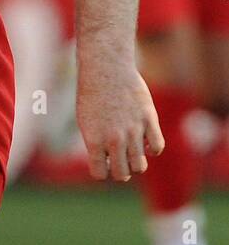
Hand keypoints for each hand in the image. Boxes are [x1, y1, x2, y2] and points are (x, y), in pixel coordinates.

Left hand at [76, 47, 164, 181]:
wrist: (106, 69)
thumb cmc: (93, 95)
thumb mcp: (86, 122)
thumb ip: (96, 144)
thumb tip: (108, 162)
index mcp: (94, 141)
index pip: (100, 174)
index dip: (102, 171)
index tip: (104, 162)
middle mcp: (114, 139)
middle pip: (122, 174)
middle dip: (121, 171)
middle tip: (119, 160)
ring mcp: (133, 131)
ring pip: (140, 166)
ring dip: (136, 164)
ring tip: (132, 153)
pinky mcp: (149, 119)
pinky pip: (158, 147)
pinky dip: (153, 149)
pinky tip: (146, 141)